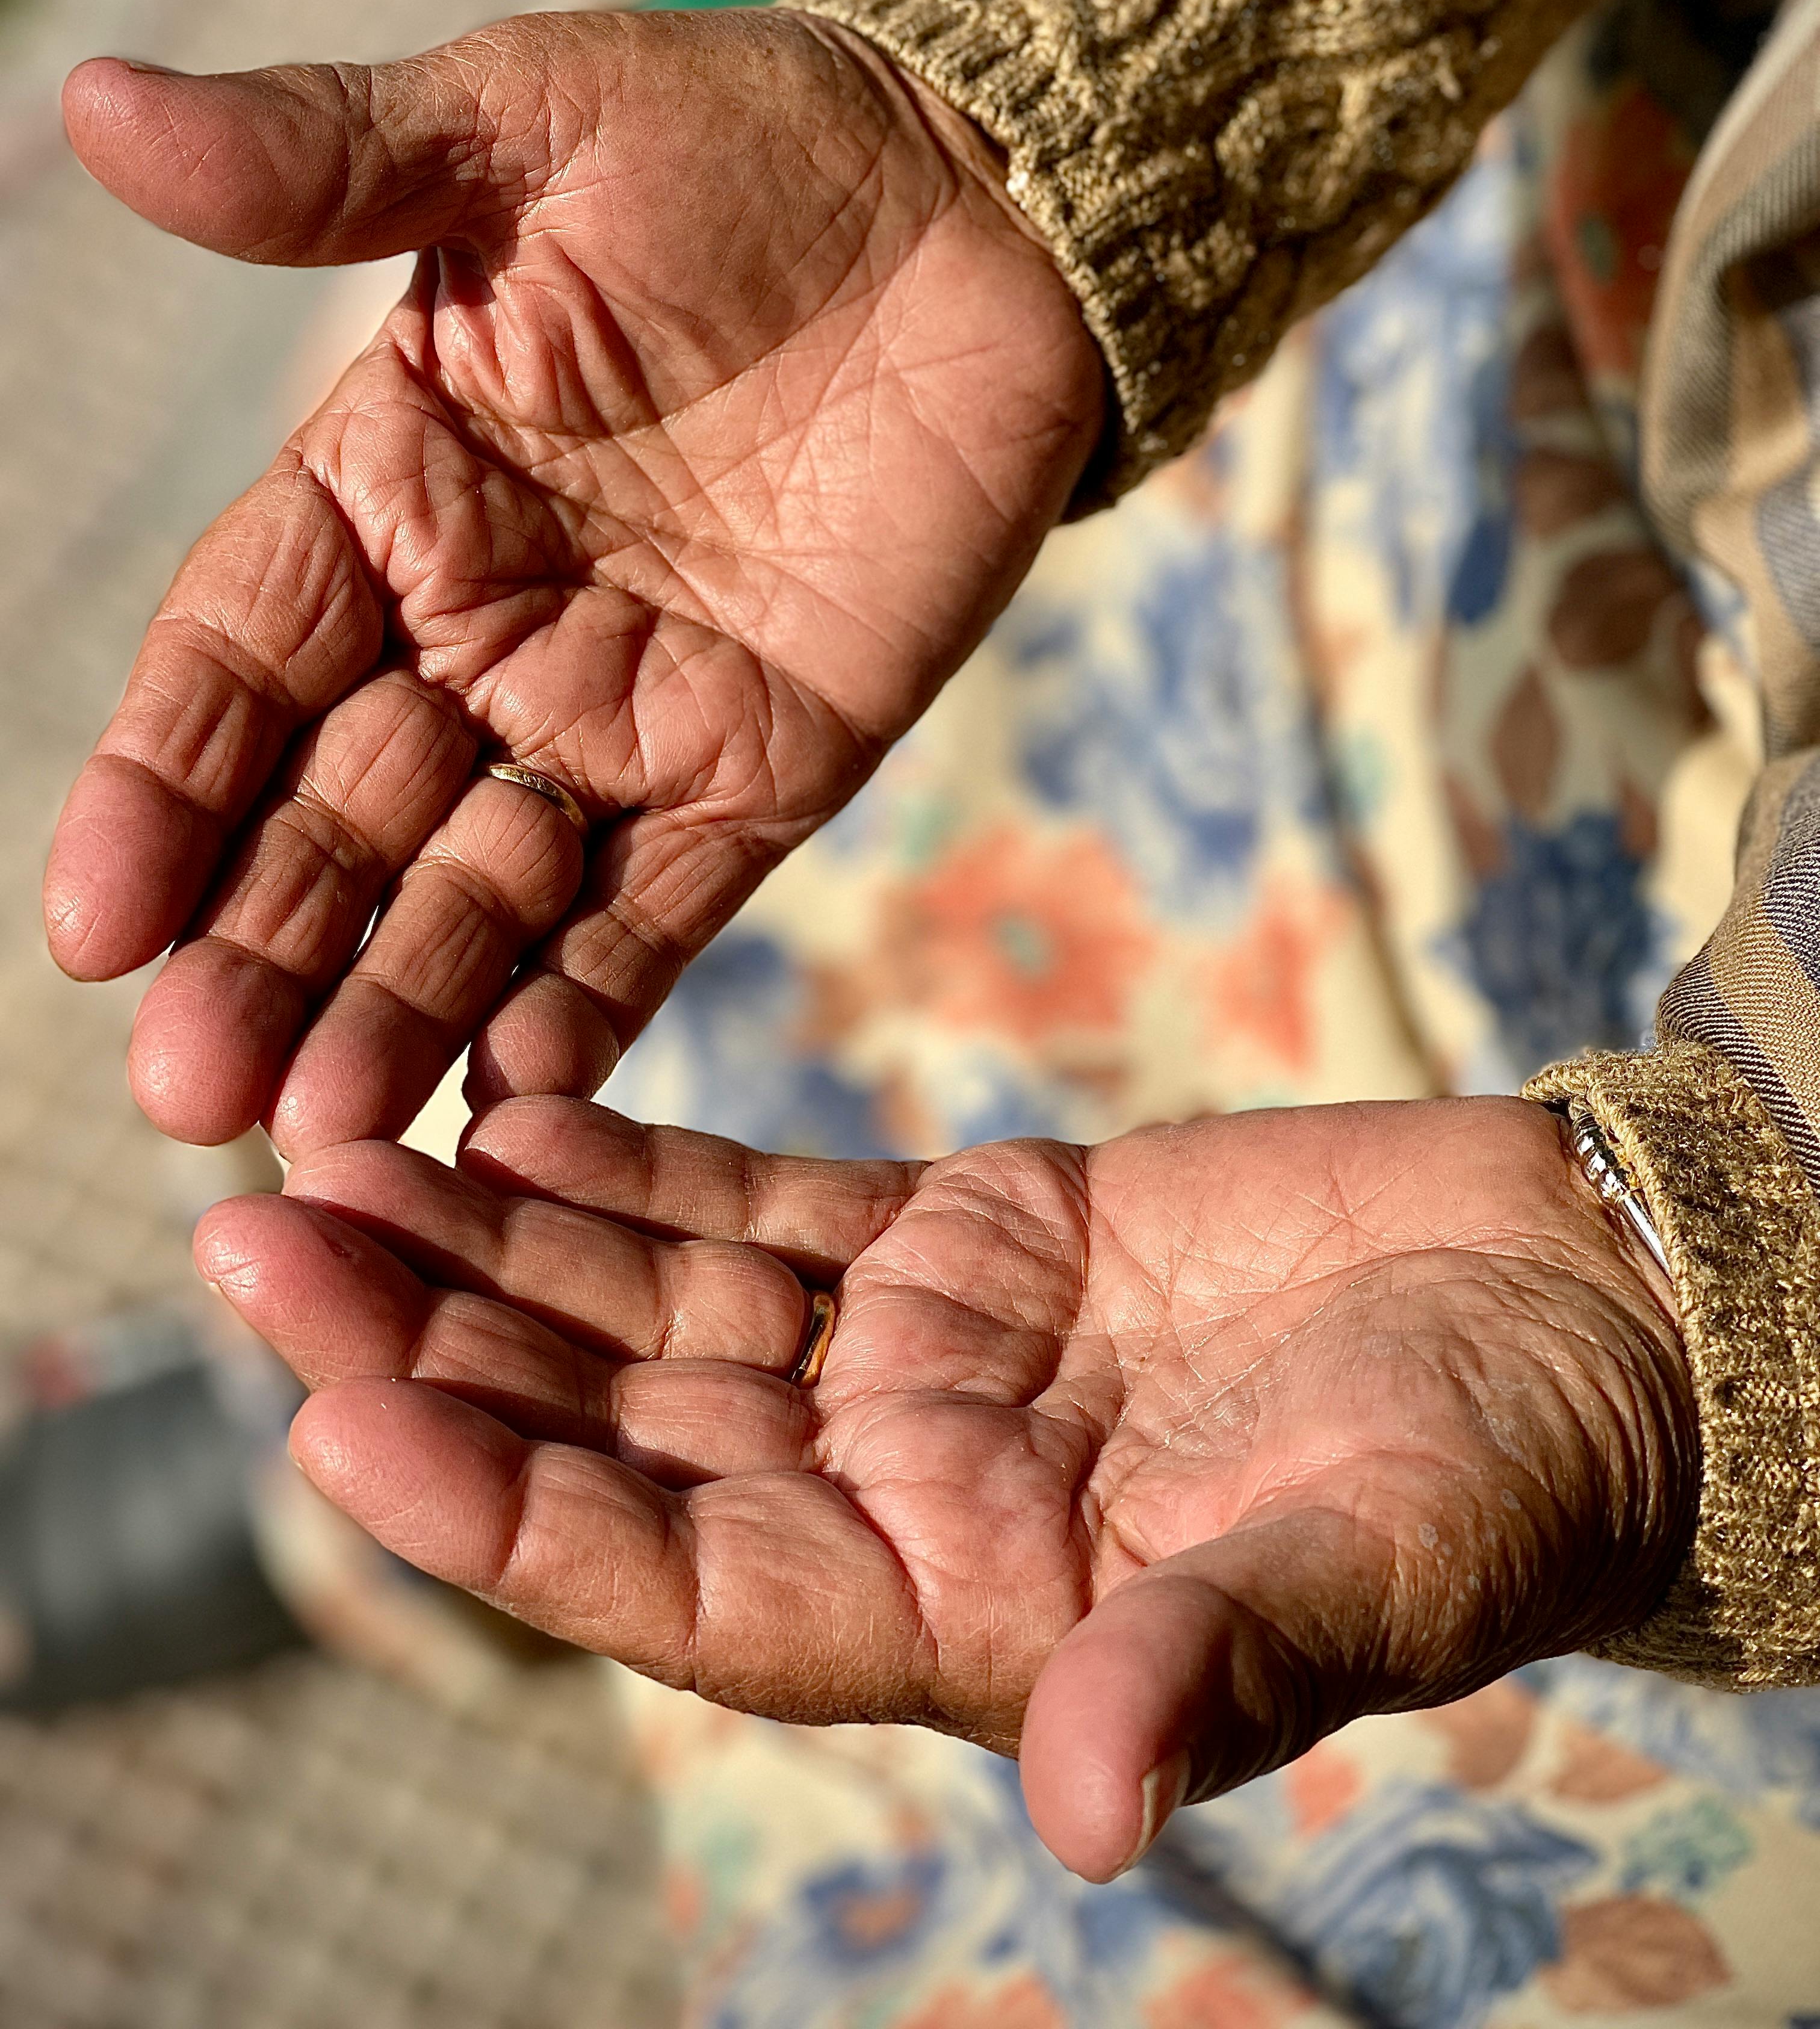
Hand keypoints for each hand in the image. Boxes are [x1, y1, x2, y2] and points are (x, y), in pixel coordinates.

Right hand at [44, 11, 1102, 1151]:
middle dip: (265, 950)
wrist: (983, 200)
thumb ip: (321, 162)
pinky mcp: (764, 766)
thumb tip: (91, 102)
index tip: (94, 926)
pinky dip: (592, 1007)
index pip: (238, 664)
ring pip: (481, 894)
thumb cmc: (742, 136)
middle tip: (192, 1092)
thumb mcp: (518, 124)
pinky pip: (660, 911)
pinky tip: (520, 1112)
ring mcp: (623, 711)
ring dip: (402, 1012)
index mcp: (387, 489)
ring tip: (331, 1137)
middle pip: (340, 814)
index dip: (162, 793)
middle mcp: (483, 625)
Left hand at [194, 1091, 1695, 1880]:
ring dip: (490, 1247)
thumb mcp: (1385, 1569)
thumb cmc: (1509, 1469)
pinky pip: (754, 1207)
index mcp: (980, 1615)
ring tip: (323, 1163)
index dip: (508, 1516)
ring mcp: (924, 1362)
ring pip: (656, 1307)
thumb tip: (1101, 1809)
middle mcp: (910, 1497)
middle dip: (436, 1351)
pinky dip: (627, 1165)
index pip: (688, 1586)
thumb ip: (1227, 1664)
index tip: (338, 1422)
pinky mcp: (965, 1241)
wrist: (1576, 1317)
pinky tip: (506, 1110)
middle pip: (623, 1433)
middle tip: (258, 1242)